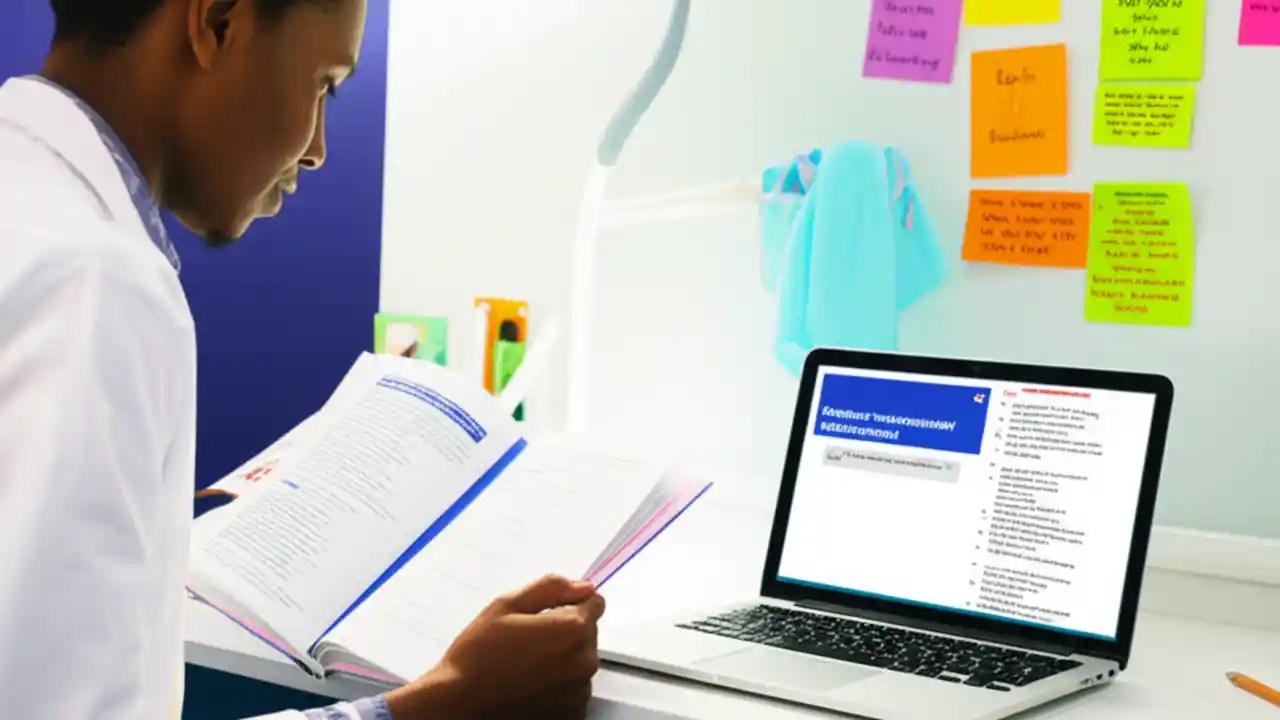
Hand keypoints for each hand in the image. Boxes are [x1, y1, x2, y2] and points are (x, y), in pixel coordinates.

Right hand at [386, 574, 605, 719]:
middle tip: (527, 639)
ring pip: (581, 660)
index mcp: (573, 629)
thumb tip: (583, 585)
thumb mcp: (507, 605)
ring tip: (525, 663)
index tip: (547, 612)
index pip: (595, 602)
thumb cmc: (478, 655)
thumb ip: (551, 588)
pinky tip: (530, 683)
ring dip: (563, 657)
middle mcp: (585, 661)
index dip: (569, 602)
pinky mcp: (573, 712)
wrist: (461, 705)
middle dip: (565, 630)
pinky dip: (559, 683)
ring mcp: (580, 691)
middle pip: (588, 632)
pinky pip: (574, 686)